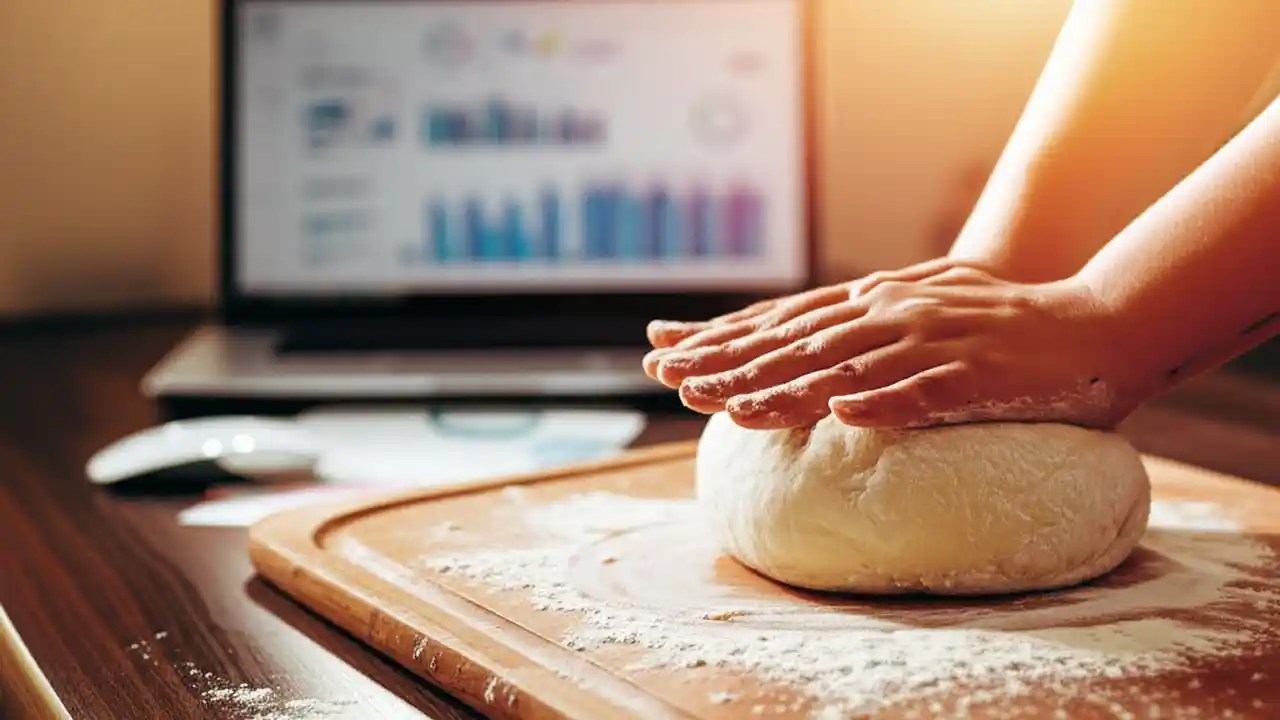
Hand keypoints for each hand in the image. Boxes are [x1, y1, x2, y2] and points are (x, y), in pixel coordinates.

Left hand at [644, 257, 986, 382]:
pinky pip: (926, 391)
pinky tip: (847, 415)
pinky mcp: (978, 374)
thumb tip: (796, 347)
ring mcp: (934, 342)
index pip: (780, 321)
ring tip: (734, 410)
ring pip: (849, 368)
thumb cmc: (994, 326)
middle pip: (798, 343)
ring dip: (788, 389)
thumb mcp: (915, 310)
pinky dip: (886, 403)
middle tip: (672, 386)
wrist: (1092, 326)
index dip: (720, 339)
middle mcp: (892, 313)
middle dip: (731, 366)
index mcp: (873, 301)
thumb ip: (858, 324)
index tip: (662, 355)